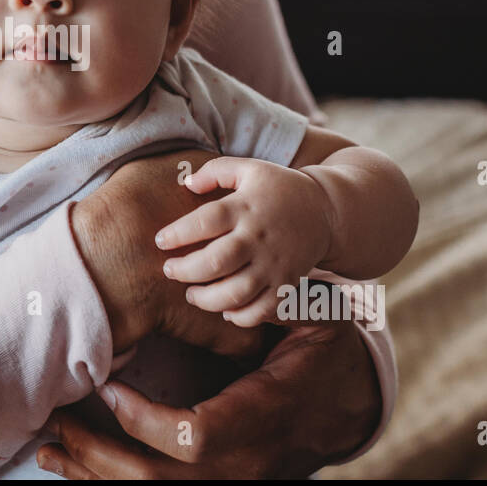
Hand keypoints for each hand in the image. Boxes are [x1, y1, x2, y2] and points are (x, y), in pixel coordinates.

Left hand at [36, 318, 381, 478]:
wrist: (343, 406)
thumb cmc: (322, 355)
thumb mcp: (317, 321)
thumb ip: (282, 303)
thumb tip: (251, 278)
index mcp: (263, 418)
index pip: (195, 437)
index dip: (145, 421)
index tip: (108, 389)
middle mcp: (243, 463)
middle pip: (159, 479)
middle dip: (101, 454)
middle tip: (58, 420)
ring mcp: (228, 483)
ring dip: (93, 474)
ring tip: (48, 449)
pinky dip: (106, 483)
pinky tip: (72, 467)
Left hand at [154, 156, 334, 327]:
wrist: (325, 211)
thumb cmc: (278, 188)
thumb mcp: (249, 169)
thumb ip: (215, 171)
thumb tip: (185, 184)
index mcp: (246, 207)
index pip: (205, 221)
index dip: (178, 233)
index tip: (161, 241)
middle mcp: (259, 237)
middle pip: (216, 262)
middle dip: (185, 270)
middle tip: (169, 270)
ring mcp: (275, 264)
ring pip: (236, 292)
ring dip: (206, 299)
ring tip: (191, 294)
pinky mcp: (287, 284)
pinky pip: (261, 311)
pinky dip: (240, 317)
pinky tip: (225, 309)